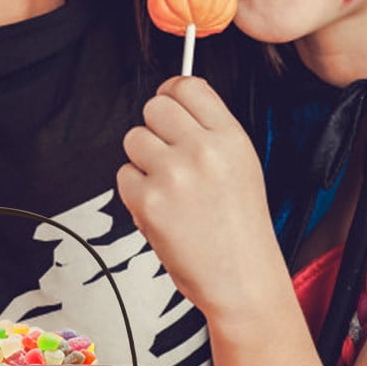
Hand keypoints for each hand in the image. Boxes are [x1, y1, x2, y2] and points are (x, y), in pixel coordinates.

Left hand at [116, 76, 282, 320]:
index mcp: (230, 137)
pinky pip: (123, 175)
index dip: (171, 94)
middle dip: (155, 129)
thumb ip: (210, 130)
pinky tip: (161, 210)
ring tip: (168, 188)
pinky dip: (135, 192)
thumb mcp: (243, 164)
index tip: (169, 107)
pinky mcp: (148, 202)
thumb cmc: (241, 226)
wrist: (242, 279)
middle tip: (167, 156)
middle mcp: (202, 150)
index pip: (187, 86)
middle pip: (153, 107)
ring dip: (142, 161)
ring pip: (134, 139)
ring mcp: (173, 175)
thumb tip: (173, 98)